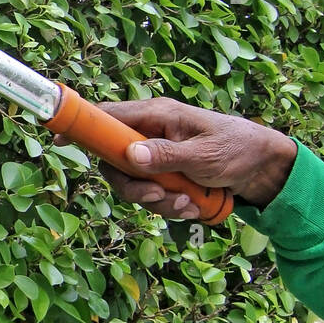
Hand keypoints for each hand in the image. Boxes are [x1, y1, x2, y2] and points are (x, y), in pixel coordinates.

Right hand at [56, 97, 296, 217]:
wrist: (266, 168)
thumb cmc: (239, 149)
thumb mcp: (206, 155)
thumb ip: (167, 155)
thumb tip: (130, 156)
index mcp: (156, 115)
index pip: (107, 116)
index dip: (81, 127)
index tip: (58, 139)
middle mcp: (150, 134)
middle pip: (113, 162)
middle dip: (133, 187)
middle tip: (158, 197)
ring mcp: (156, 156)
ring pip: (132, 184)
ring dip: (156, 202)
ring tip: (187, 205)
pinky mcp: (164, 175)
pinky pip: (150, 195)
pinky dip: (168, 207)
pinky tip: (193, 207)